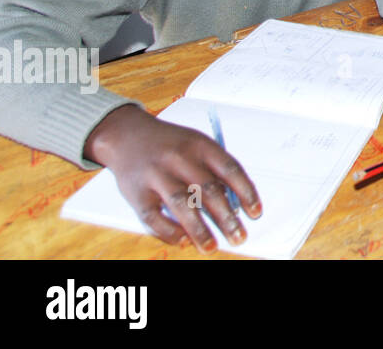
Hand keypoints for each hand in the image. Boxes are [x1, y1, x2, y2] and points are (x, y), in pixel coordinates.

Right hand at [83, 105, 260, 250]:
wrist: (127, 135)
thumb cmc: (170, 144)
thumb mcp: (197, 145)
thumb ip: (214, 169)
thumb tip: (235, 204)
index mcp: (200, 145)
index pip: (230, 170)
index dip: (246, 193)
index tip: (255, 213)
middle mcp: (180, 159)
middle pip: (209, 190)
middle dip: (227, 218)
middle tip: (239, 237)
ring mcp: (157, 175)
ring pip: (182, 205)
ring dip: (200, 230)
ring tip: (212, 247)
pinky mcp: (136, 193)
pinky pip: (153, 217)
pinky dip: (169, 231)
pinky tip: (183, 240)